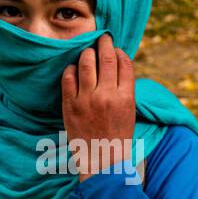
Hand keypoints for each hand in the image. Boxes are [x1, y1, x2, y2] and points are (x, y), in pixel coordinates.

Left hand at [61, 33, 135, 180]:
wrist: (101, 160)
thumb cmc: (117, 135)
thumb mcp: (129, 111)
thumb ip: (124, 89)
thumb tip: (117, 65)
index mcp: (126, 97)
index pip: (124, 63)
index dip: (119, 51)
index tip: (115, 49)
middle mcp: (107, 95)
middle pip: (106, 58)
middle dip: (104, 43)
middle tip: (102, 38)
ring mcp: (87, 99)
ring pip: (86, 62)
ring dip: (87, 53)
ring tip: (87, 52)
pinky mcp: (70, 105)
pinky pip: (68, 77)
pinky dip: (71, 69)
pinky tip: (73, 70)